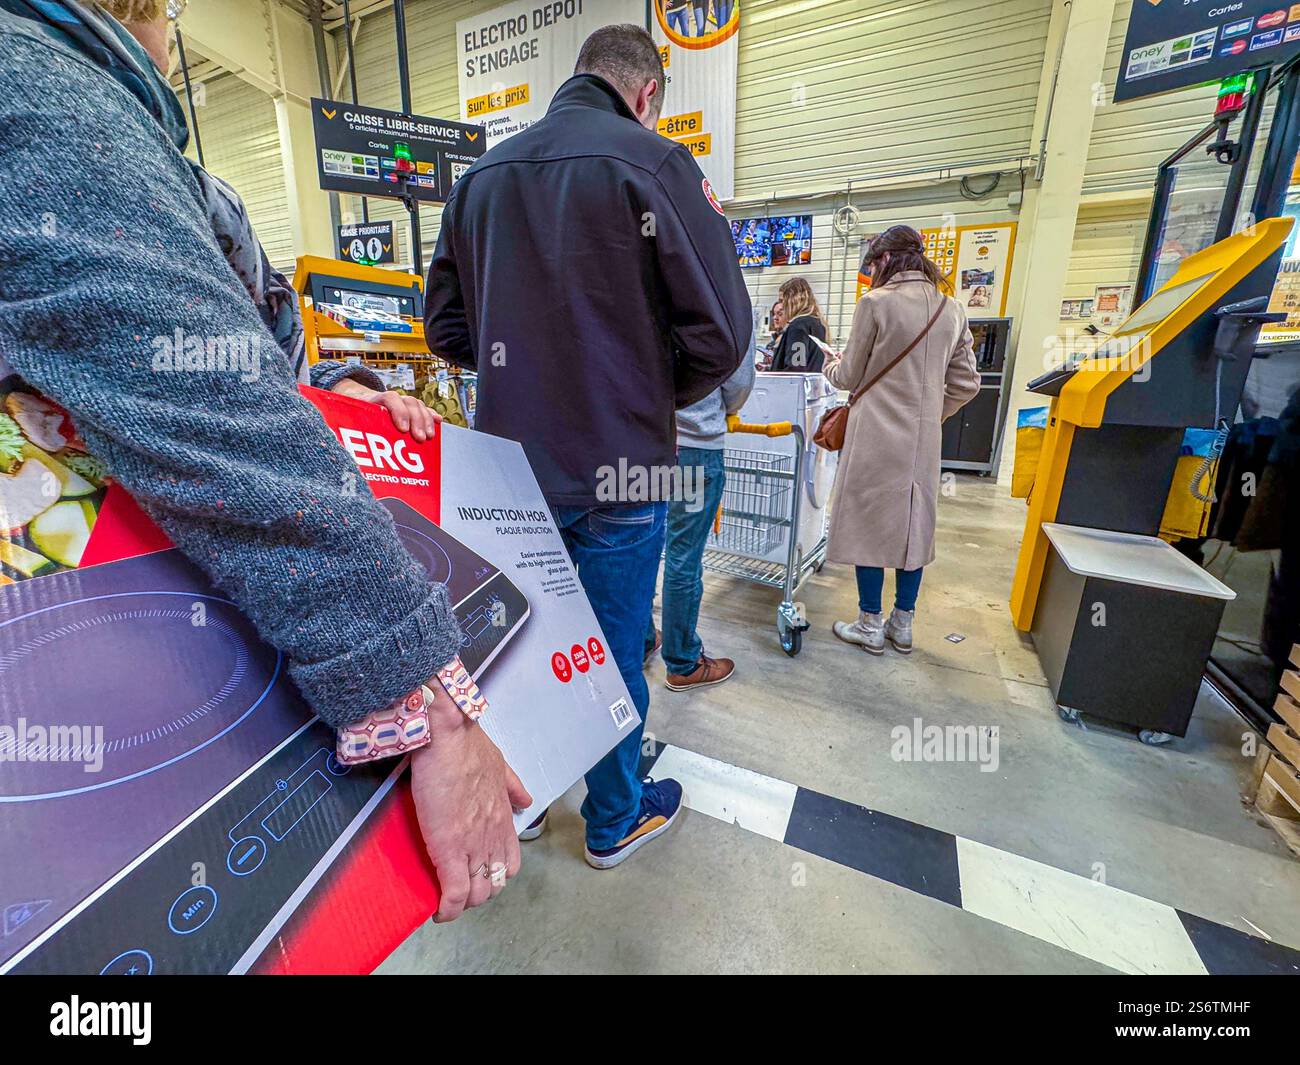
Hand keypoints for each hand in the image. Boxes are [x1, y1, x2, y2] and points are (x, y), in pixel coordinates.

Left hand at [332, 379, 439, 441]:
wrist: (357, 401)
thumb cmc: (355, 416)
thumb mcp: (350, 421)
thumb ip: (353, 430)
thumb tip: (352, 449)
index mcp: (374, 400)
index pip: (390, 398)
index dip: (399, 412)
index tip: (403, 429)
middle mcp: (391, 400)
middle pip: (409, 402)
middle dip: (417, 420)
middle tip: (420, 438)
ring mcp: (402, 403)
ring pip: (418, 405)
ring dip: (426, 420)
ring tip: (429, 436)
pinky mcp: (409, 409)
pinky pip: (423, 409)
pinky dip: (431, 416)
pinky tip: (439, 423)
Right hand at [410, 682, 531, 922]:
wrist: (447, 738)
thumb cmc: (467, 747)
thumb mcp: (501, 765)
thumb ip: (513, 786)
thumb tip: (525, 799)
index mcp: (503, 819)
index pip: (509, 863)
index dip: (494, 874)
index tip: (477, 873)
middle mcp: (493, 836)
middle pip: (493, 883)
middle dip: (477, 892)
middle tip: (457, 888)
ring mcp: (473, 845)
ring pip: (475, 894)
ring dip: (462, 902)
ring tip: (445, 899)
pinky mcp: (449, 850)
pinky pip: (453, 894)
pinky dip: (447, 909)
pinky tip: (438, 912)